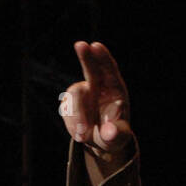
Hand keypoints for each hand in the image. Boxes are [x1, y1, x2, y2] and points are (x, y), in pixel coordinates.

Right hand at [62, 41, 132, 161]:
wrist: (99, 141)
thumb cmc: (114, 134)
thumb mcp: (118, 137)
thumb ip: (115, 134)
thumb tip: (109, 132)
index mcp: (114, 89)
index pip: (109, 70)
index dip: (103, 58)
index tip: (96, 45)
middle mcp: (97, 86)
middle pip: (90, 68)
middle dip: (85, 57)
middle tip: (81, 44)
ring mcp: (81, 93)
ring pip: (74, 95)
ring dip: (78, 115)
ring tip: (84, 136)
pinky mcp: (68, 102)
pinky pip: (66, 110)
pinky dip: (72, 123)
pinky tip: (80, 135)